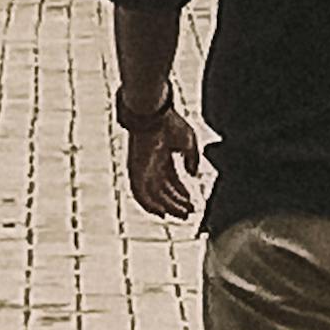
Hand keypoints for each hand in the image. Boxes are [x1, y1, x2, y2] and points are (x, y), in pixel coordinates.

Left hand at [117, 102, 201, 221]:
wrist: (154, 115)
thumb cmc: (170, 123)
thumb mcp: (189, 142)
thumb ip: (192, 158)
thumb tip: (193, 174)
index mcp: (162, 156)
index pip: (171, 180)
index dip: (181, 193)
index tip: (191, 203)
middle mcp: (151, 164)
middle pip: (164, 190)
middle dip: (177, 202)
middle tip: (189, 212)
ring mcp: (143, 168)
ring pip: (154, 194)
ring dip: (167, 206)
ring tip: (181, 214)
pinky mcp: (135, 170)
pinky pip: (140, 193)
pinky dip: (149, 205)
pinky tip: (162, 213)